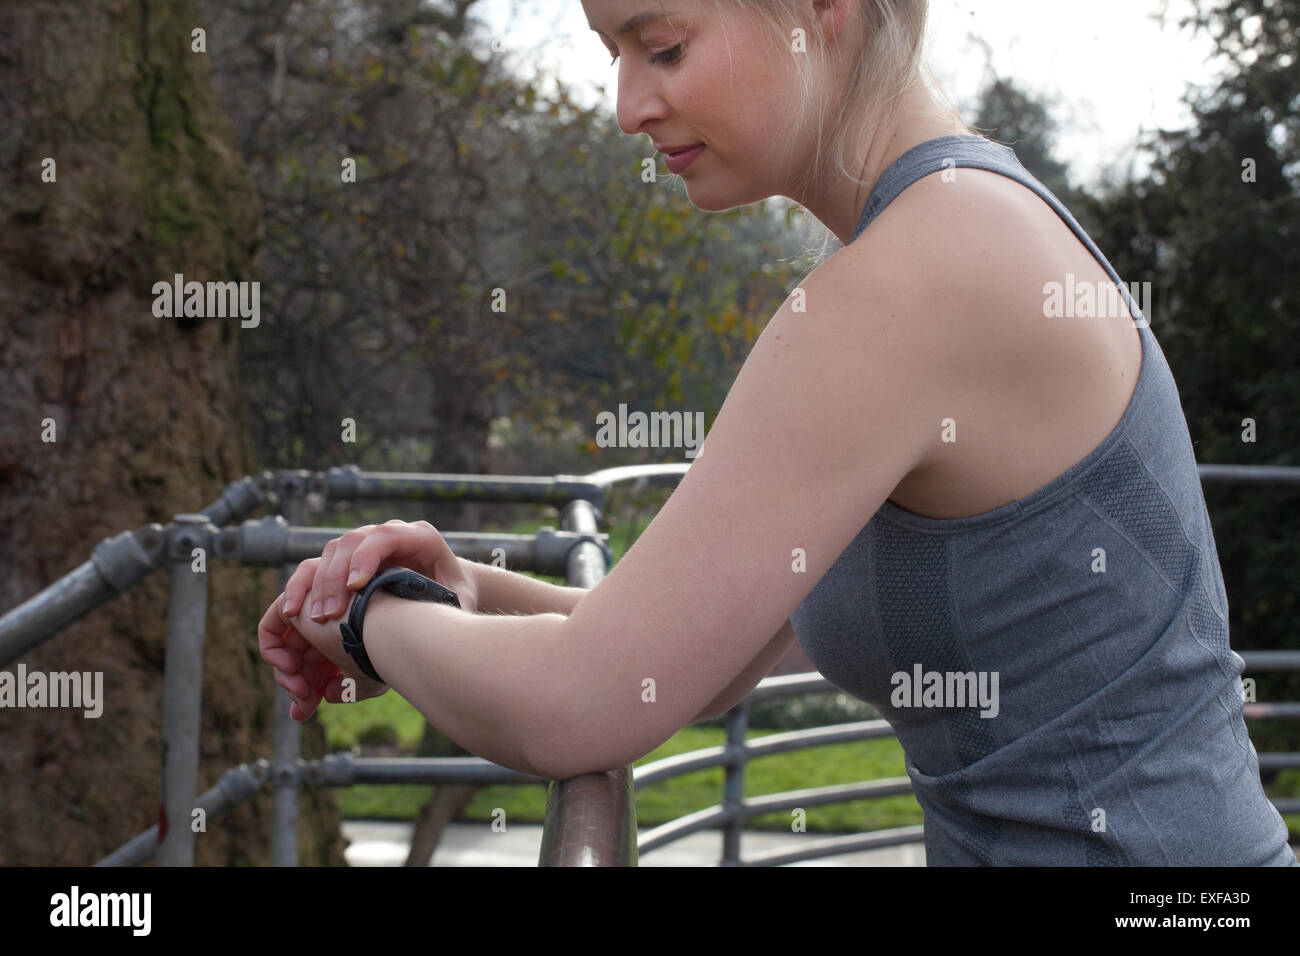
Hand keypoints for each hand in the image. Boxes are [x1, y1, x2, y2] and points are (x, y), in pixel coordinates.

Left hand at [257, 587, 387, 719]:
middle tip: (302, 705)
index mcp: (346, 641)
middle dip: (296, 687)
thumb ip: (343, 689)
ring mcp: (311, 615)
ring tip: (299, 690)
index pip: (317, 667)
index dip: (309, 692)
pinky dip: (271, 651)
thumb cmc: (378, 657)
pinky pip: (269, 628)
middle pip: (299, 661)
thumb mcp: (362, 681)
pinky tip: (288, 667)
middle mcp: (328, 627)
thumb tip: (327, 695)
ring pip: (285, 650)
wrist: (379, 632)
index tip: (306, 711)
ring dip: (286, 676)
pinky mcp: (295, 605)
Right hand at [282, 519, 478, 624]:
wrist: (444, 579)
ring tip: (316, 618)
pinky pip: (319, 564)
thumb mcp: (460, 594)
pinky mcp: (349, 557)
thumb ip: (458, 603)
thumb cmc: (453, 588)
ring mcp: (366, 542)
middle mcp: (388, 533)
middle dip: (337, 576)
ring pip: (333, 551)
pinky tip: (293, 611)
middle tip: (329, 613)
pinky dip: (304, 585)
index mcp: (419, 536)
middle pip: (353, 542)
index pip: (386, 536)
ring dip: (320, 584)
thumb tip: (451, 616)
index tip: (355, 586)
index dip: (367, 557)